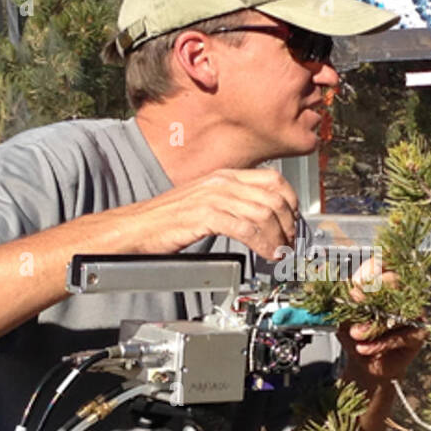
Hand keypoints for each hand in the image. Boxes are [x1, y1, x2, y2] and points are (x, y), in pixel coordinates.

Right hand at [104, 168, 298, 260]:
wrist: (135, 227)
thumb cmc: (166, 220)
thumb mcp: (205, 202)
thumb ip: (232, 204)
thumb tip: (260, 218)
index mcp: (225, 176)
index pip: (273, 179)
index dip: (291, 203)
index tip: (294, 223)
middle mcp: (222, 182)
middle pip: (274, 197)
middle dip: (289, 224)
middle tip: (291, 244)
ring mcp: (213, 197)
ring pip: (263, 213)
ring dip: (279, 237)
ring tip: (281, 253)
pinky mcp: (205, 216)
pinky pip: (246, 228)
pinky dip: (263, 243)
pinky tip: (266, 255)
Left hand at [338, 257, 425, 382]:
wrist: (363, 365)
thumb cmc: (355, 335)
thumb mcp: (342, 315)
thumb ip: (344, 301)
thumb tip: (350, 290)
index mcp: (381, 281)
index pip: (383, 262)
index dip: (370, 268)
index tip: (356, 280)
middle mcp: (401, 292)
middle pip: (395, 280)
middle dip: (371, 292)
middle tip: (353, 301)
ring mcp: (413, 311)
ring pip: (397, 310)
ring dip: (372, 324)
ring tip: (354, 334)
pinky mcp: (419, 333)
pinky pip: (401, 335)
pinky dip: (380, 343)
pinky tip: (364, 348)